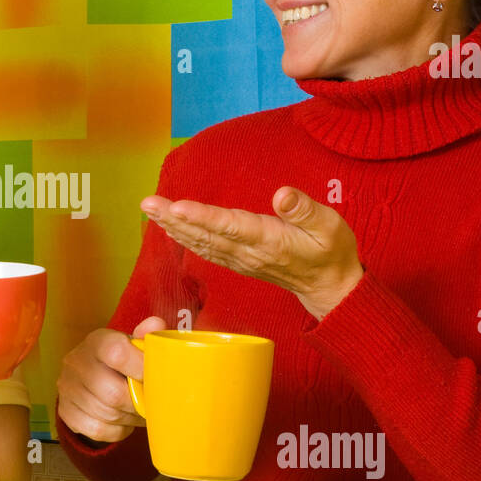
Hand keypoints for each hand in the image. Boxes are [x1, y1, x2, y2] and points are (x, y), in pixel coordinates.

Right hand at [56, 317, 165, 442]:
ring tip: (138, 412)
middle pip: (112, 393)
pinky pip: (96, 430)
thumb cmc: (120, 360)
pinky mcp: (65, 411)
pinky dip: (115, 430)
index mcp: (97, 340)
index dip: (140, 369)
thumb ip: (147, 337)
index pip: (116, 353)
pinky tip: (121, 421)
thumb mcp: (133, 345)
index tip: (154, 379)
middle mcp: (76, 361)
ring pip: (106, 414)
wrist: (90, 375)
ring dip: (128, 418)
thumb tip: (156, 324)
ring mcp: (67, 387)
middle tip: (150, 404)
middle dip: (137, 404)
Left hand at [141, 187, 364, 319]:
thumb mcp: (330, 226)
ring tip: (151, 210)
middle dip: (175, 218)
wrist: (330, 286)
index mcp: (269, 241)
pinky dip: (186, 238)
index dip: (202, 217)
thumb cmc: (332, 251)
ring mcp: (242, 260)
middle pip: (206, 234)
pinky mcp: (239, 262)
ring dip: (174, 226)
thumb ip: (305, 210)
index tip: (177, 207)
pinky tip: (170, 227)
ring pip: (202, 242)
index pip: (230, 226)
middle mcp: (249, 252)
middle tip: (148, 203)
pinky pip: (207, 250)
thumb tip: (281, 194)